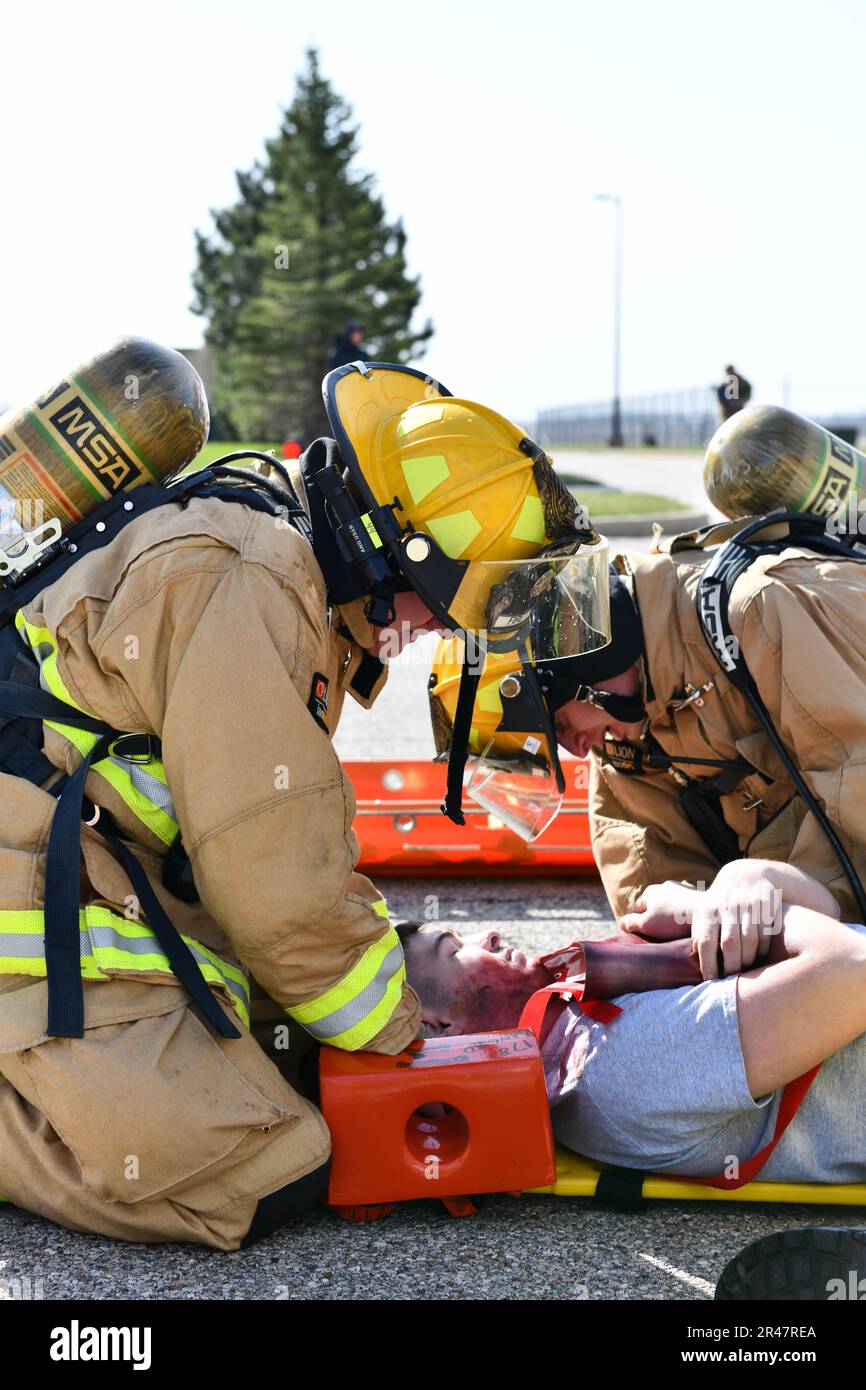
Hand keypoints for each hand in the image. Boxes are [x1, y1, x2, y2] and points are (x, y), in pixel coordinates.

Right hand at [619, 881, 701, 939]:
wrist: (707, 916)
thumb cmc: (673, 920)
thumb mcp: (646, 924)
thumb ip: (630, 923)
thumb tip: (622, 924)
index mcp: (650, 892)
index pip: (636, 910)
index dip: (636, 924)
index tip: (642, 937)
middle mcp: (664, 887)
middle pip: (652, 909)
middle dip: (653, 922)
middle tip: (657, 938)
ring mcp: (681, 892)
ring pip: (668, 909)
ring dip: (668, 921)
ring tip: (672, 935)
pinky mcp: (695, 898)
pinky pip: (681, 910)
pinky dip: (680, 919)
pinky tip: (684, 930)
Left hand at [690, 861, 779, 979]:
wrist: (746, 877)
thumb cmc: (721, 904)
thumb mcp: (705, 913)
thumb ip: (699, 933)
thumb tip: (695, 958)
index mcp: (709, 910)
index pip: (706, 940)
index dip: (707, 962)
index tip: (711, 980)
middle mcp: (728, 906)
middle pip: (730, 943)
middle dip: (731, 966)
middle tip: (732, 981)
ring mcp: (749, 904)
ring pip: (750, 940)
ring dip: (749, 959)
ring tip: (747, 972)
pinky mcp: (767, 903)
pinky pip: (767, 932)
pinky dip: (764, 948)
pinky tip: (760, 957)